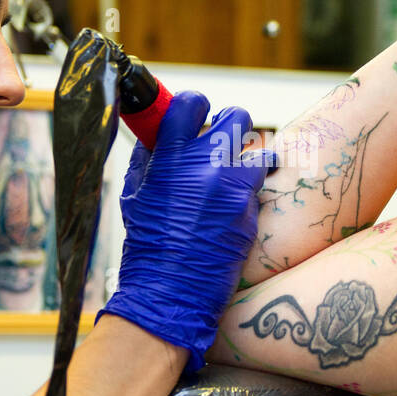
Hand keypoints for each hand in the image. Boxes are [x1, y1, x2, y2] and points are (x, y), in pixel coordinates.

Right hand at [97, 90, 270, 371]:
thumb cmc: (147, 247)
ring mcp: (233, 188)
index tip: (197, 114)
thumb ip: (150, 159)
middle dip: (233, 125)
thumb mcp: (135, 195)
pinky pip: (259, 188)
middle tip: (225, 140)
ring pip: (260, 151)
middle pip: (237, 117)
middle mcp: (205, 165)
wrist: (170, 293)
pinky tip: (236, 207)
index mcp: (171, 157)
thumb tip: (159, 135)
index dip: (196, 105)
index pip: (192, 102)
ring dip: (250, 159)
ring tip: (237, 175)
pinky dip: (251, 193)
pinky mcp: (251, 211)